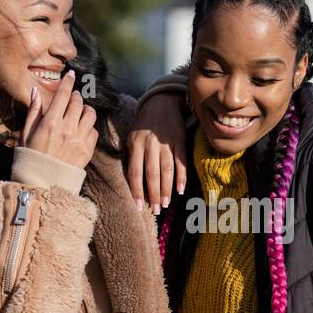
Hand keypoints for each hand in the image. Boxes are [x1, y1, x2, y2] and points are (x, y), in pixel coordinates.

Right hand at [18, 71, 96, 169]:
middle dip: (76, 97)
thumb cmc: (31, 157)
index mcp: (50, 122)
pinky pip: (94, 131)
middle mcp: (67, 129)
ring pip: (90, 115)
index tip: (71, 75)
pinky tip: (81, 130)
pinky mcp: (87, 151)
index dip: (68, 82)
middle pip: (78, 102)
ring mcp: (79, 140)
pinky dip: (89, 128)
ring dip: (85, 110)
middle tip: (72, 98)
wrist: (42, 183)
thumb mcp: (26, 132)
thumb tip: (36, 91)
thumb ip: (33, 111)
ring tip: (80, 112)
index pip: (63, 95)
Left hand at [125, 92, 187, 213]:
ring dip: (167, 189)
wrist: (161, 103)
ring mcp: (166, 143)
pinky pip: (181, 162)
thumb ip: (131, 156)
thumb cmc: (143, 124)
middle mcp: (150, 145)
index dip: (137, 190)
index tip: (139, 206)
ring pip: (166, 170)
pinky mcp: (179, 141)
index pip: (134, 172)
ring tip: (166, 204)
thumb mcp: (131, 137)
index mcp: (136, 145)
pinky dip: (182, 177)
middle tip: (155, 210)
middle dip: (153, 194)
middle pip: (152, 174)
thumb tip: (132, 181)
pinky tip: (180, 190)